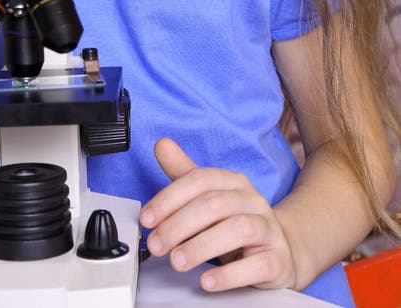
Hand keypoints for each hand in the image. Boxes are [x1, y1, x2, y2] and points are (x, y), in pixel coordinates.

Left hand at [139, 138, 296, 291]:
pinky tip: (207, 281)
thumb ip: (183, 173)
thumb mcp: (209, 197)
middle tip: (156, 245)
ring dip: (200, 247)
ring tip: (177, 261)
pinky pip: (256, 265)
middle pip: (214, 204)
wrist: (279, 251)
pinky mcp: (277, 259)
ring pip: (237, 229)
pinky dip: (229, 274)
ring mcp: (268, 228)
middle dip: (178, 225)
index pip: (198, 180)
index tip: (147, 219)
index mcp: (233, 181)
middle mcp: (252, 200)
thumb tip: (161, 144)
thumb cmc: (236, 221)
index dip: (169, 198)